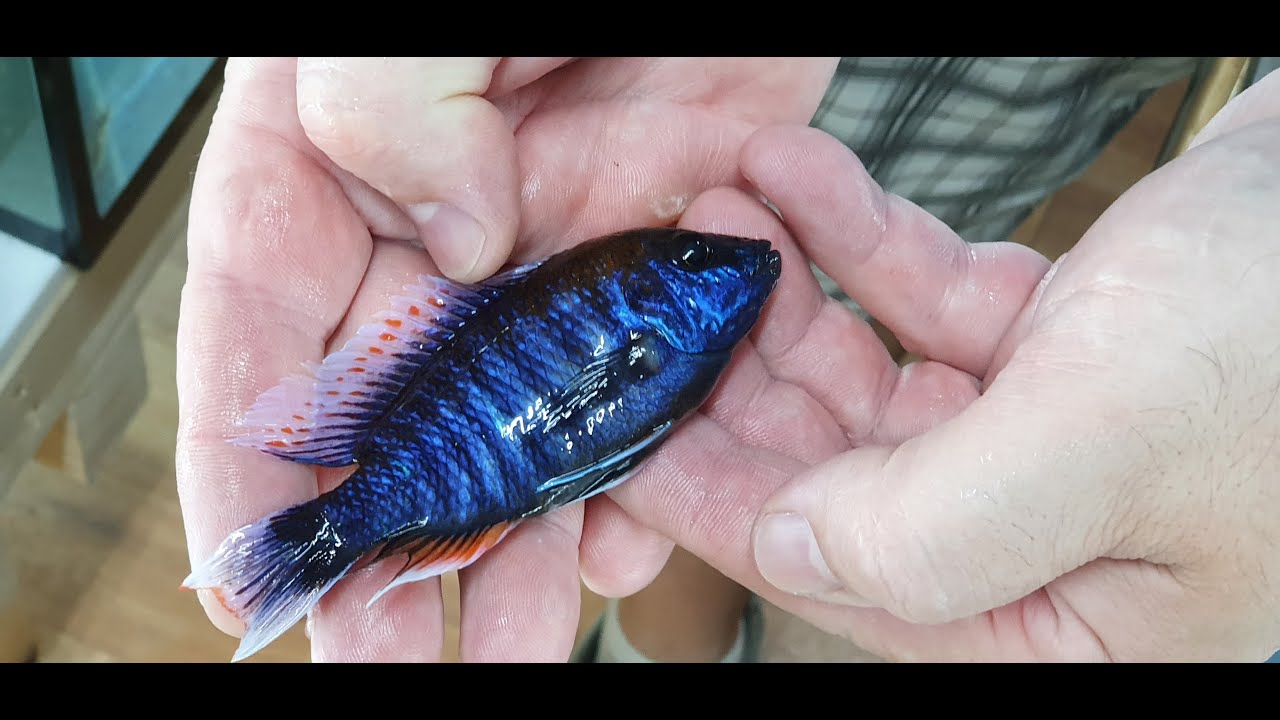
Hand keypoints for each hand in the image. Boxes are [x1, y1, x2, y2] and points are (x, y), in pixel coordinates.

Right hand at [176, 57, 836, 660]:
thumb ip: (387, 96)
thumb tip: (455, 246)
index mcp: (333, 159)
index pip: (261, 330)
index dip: (245, 466)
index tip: (251, 589)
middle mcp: (436, 227)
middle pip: (396, 417)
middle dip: (389, 550)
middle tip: (387, 668)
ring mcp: (555, 251)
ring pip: (521, 428)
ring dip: (517, 548)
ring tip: (509, 660)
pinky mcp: (662, 255)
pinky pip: (644, 386)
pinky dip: (640, 473)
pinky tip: (634, 556)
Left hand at [587, 70, 1279, 661]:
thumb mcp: (1113, 442)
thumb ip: (938, 529)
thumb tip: (792, 549)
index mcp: (1071, 620)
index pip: (848, 579)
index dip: (718, 506)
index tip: (618, 439)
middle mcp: (1057, 540)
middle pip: (841, 474)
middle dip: (743, 381)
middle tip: (660, 301)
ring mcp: (1057, 436)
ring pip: (874, 378)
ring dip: (789, 295)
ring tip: (715, 216)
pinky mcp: (1067, 341)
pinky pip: (931, 298)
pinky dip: (861, 242)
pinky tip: (795, 180)